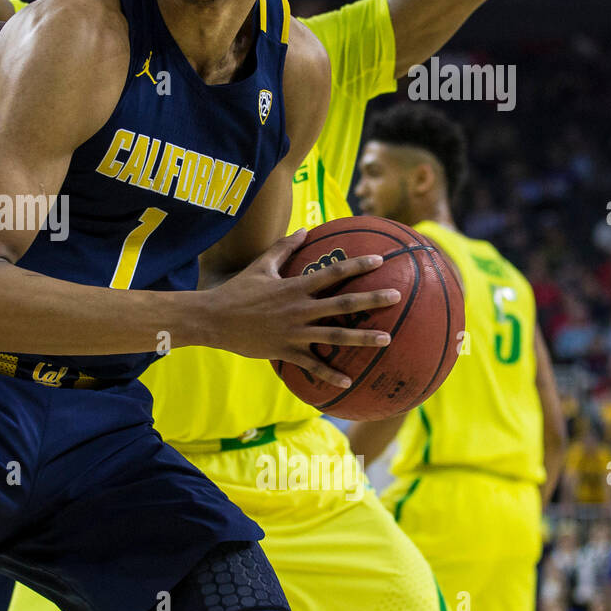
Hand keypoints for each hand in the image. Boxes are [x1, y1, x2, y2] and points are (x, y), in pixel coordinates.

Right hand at [203, 230, 400, 386]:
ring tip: (387, 339)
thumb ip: (284, 248)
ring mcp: (293, 332)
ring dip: (362, 338)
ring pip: (335, 335)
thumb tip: (304, 229)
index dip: (357, 266)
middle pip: (342, 303)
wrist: (214, 319)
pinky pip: (312, 365)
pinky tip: (349, 381)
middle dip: (372, 300)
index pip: (332, 273)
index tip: (381, 262)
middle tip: (397, 297)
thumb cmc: (238, 291)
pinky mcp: (285, 351)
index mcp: (294, 286)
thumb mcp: (261, 266)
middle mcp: (299, 309)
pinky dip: (330, 373)